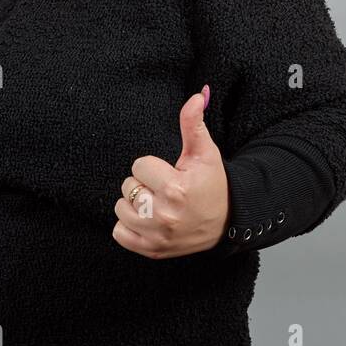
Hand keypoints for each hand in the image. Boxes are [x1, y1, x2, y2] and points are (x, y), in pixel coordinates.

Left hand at [112, 85, 229, 258]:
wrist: (226, 223)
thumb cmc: (213, 185)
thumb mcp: (205, 153)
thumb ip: (193, 124)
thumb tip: (195, 95)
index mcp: (175, 188)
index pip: (139, 166)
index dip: (154, 167)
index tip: (169, 174)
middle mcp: (164, 215)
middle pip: (128, 187)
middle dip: (144, 185)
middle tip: (165, 190)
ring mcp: (156, 236)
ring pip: (121, 208)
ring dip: (135, 205)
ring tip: (157, 204)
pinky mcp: (150, 250)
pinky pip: (119, 233)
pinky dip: (128, 226)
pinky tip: (148, 220)